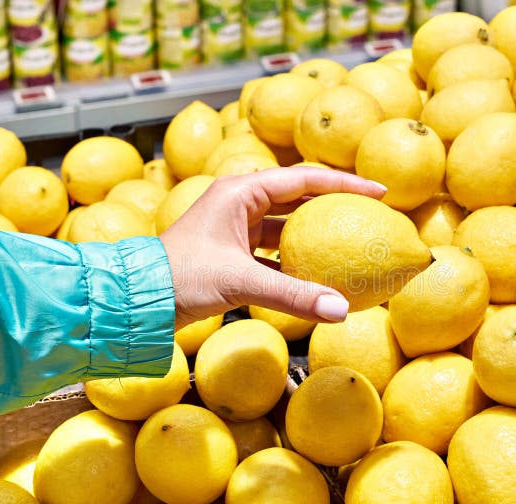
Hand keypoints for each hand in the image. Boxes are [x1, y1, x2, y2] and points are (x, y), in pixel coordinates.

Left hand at [160, 167, 386, 328]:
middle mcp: (238, 203)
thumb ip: (293, 296)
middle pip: (298, 197)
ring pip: (285, 226)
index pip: (303, 180)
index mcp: (239, 192)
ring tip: (350, 242)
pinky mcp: (232, 254)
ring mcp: (234, 228)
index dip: (344, 185)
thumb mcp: (240, 281)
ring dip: (314, 235)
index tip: (378, 192)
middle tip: (370, 214)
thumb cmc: (180, 278)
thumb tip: (341, 311)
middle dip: (333, 205)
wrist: (137, 301)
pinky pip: (273, 253)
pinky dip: (295, 264)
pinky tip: (317, 278)